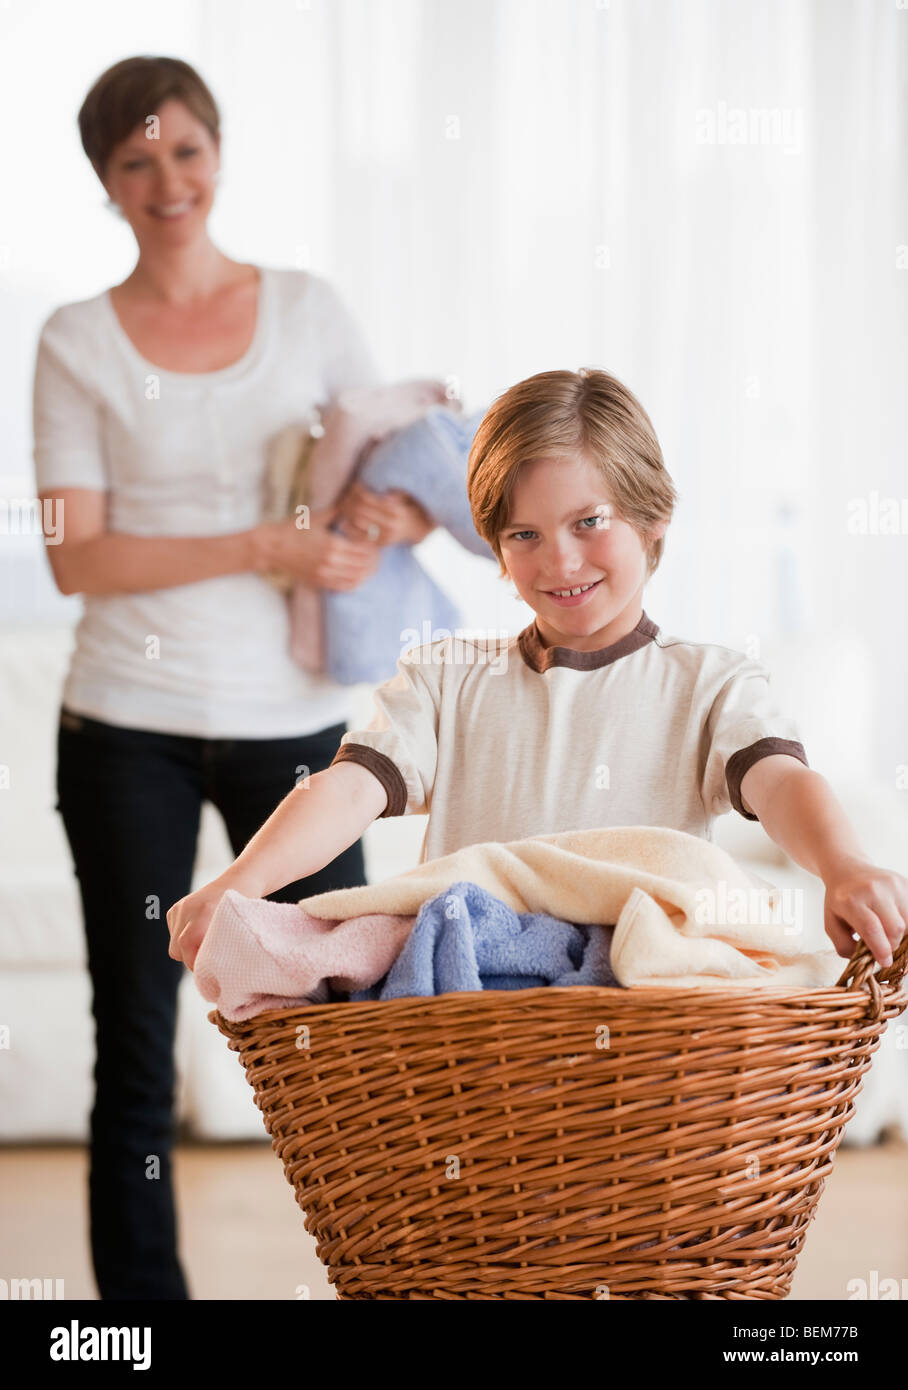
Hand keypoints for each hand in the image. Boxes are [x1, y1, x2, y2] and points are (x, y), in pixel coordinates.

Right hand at [167, 868, 263, 970]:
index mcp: (205, 912)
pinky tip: (200, 934)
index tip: (208, 974)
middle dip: (191, 961)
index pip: (186, 947)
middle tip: (209, 964)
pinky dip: (184, 940)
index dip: (194, 964)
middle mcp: (188, 908)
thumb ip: (222, 948)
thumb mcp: (238, 929)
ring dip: (187, 951)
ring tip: (207, 946)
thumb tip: (214, 977)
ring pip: (174, 946)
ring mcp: (180, 908)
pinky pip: (173, 935)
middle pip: (177, 950)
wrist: (240, 880)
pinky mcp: (175, 909)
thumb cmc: (244, 910)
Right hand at [254, 505, 381, 589]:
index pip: (364, 550)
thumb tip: (353, 498)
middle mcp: (331, 562)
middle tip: (378, 555)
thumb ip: (338, 510)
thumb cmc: (294, 529)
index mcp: (333, 545)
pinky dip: (355, 582)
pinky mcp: (319, 582)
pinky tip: (358, 575)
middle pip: (363, 565)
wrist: (272, 547)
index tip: (376, 542)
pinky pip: (344, 587)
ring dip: (367, 573)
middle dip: (373, 561)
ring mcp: (325, 575)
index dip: (374, 547)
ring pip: (356, 579)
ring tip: (371, 566)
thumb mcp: (317, 517)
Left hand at [333, 482, 435, 546]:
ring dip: (348, 514)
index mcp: (396, 511)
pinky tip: (344, 522)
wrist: (415, 530)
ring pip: (360, 523)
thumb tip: (385, 489)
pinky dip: (350, 530)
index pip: (371, 499)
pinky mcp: (379, 545)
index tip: (353, 485)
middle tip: (344, 495)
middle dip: (351, 501)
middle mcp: (391, 525)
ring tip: (342, 506)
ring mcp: (385, 536)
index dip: (359, 491)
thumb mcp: (406, 498)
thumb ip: (397, 492)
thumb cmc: (406, 508)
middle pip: (363, 511)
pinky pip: (361, 538)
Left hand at [822, 857, 907, 967]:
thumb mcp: (831, 924)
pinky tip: (894, 919)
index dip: (881, 950)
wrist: (848, 871)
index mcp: (850, 900)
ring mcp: (892, 884)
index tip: (884, 962)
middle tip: (884, 946)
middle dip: (893, 944)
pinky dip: (907, 922)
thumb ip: (844, 946)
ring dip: (902, 933)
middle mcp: (873, 889)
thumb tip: (868, 958)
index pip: (871, 928)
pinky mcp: (905, 883)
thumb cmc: (840, 901)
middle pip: (895, 928)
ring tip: (887, 930)